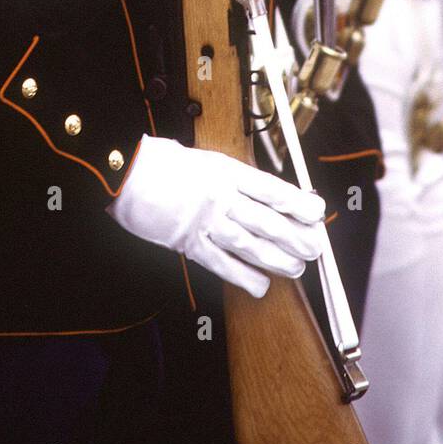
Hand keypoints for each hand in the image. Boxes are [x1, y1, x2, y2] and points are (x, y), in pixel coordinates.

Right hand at [106, 133, 326, 296]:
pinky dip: (243, 277)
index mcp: (225, 170)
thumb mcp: (204, 157)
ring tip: (296, 268)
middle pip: (267, 221)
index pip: (271, 189)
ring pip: (250, 245)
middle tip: (315, 247)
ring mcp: (204, 222)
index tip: (317, 211)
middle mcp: (220, 197)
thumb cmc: (161, 161)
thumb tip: (264, 192)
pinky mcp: (188, 243)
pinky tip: (260, 285)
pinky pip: (221, 264)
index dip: (298, 203)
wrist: (125, 172)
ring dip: (277, 260)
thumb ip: (231, 175)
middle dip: (296, 237)